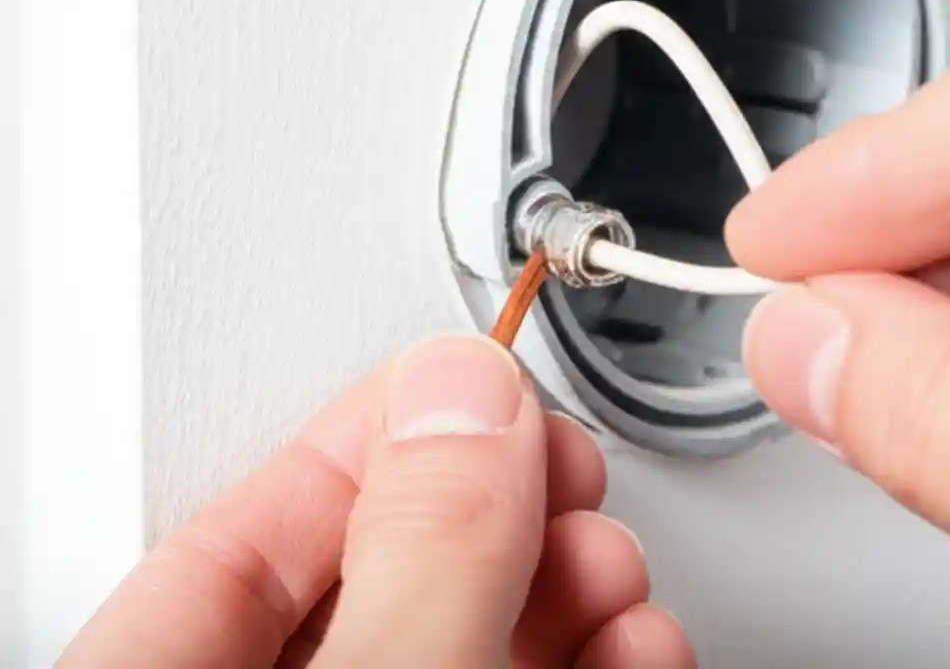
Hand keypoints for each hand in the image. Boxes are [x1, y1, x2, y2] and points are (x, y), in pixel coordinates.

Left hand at [59, 336, 693, 667]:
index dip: (368, 440)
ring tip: (614, 570)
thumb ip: (419, 556)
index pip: (238, 538)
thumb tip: (458, 397)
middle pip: (374, 581)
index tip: (475, 385)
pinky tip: (634, 643)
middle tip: (565, 474)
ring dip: (568, 584)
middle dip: (499, 510)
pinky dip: (593, 657)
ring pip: (469, 636)